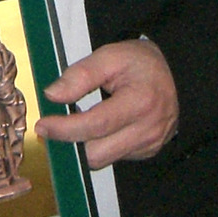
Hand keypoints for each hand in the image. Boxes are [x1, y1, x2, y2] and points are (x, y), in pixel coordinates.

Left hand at [36, 38, 178, 167]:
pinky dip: (102, 145)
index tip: (43, 125)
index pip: (95, 125)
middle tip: (55, 125)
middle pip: (97, 153)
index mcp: (140, 102)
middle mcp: (148, 128)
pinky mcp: (148, 151)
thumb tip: (53, 95)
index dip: (64, 128)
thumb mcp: (110, 56)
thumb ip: (80, 75)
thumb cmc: (142, 63)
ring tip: (79, 123)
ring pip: (103, 160)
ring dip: (85, 145)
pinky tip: (101, 127)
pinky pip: (115, 157)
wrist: (173, 71)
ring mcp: (150, 143)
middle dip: (72, 141)